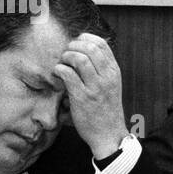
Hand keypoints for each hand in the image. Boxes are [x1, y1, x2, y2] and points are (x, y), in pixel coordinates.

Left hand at [53, 32, 127, 158]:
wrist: (109, 135)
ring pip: (79, 58)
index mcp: (114, 72)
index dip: (85, 39)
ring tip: (63, 64)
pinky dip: (59, 70)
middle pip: (90, 47)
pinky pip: (68, 74)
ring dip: (66, 57)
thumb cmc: (106, 110)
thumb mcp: (111, 86)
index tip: (76, 45)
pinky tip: (58, 75)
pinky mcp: (82, 97)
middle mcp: (107, 77)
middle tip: (66, 55)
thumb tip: (85, 50)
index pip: (101, 44)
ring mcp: (95, 87)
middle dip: (73, 46)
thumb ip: (102, 69)